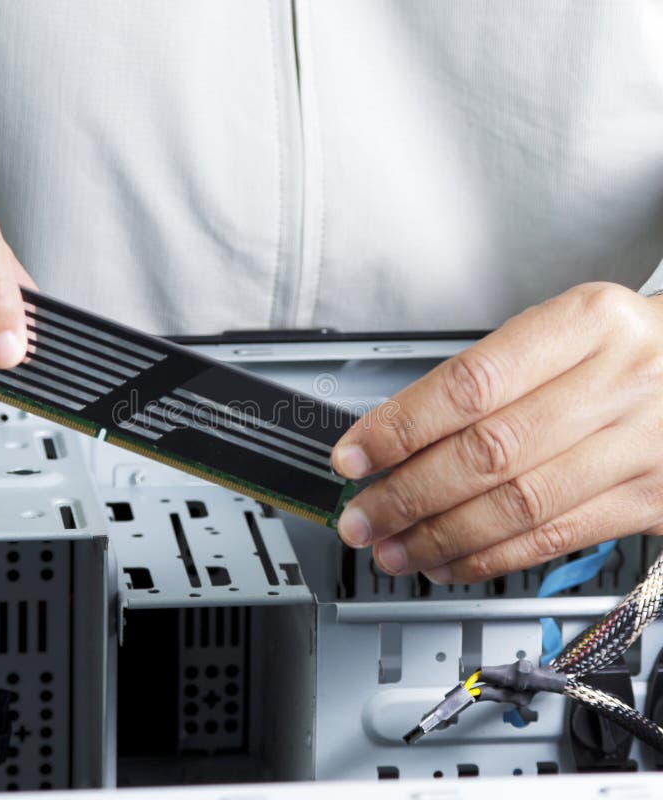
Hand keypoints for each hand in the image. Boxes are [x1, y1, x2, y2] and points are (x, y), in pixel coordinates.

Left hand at [331, 282, 662, 583]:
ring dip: (440, 537)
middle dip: (409, 494)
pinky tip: (447, 562)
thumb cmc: (624, 347)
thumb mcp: (563, 330)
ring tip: (392, 549)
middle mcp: (617, 382)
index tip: (356, 455)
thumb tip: (399, 434)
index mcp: (586, 324)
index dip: (402, 427)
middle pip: (489, 452)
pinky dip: (489, 558)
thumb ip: (488, 377)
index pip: (470, 384)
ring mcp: (639, 446)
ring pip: (518, 506)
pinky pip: (554, 539)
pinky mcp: (648, 499)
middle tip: (361, 516)